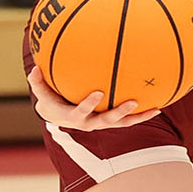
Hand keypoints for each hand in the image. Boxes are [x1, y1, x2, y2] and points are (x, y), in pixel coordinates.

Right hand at [27, 66, 161, 129]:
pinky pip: (129, 120)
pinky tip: (159, 106)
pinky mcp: (111, 122)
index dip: (89, 104)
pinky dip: (143, 114)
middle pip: (106, 121)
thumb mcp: (42, 92)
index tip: (98, 93)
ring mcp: (102, 124)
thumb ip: (37, 82)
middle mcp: (90, 123)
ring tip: (155, 109)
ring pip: (122, 123)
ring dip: (138, 117)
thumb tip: (33, 68)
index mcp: (73, 116)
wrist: (60, 117)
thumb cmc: (51, 99)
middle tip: (132, 102)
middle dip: (119, 112)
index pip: (81, 111)